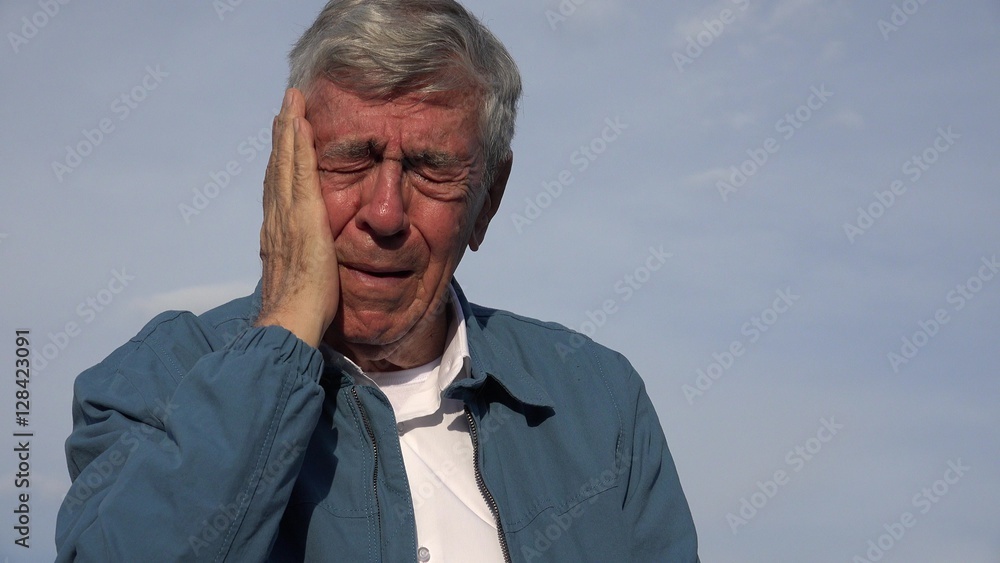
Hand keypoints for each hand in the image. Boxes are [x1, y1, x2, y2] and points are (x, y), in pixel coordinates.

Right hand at [254, 88, 338, 347]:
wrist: (290, 323)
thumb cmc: (300, 316)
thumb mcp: (302, 285)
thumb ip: (303, 272)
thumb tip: (310, 271)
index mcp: (278, 237)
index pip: (278, 191)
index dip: (279, 163)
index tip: (282, 140)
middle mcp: (277, 221)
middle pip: (277, 169)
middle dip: (281, 136)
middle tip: (284, 106)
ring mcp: (287, 217)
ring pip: (285, 163)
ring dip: (288, 130)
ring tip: (291, 103)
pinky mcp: (303, 217)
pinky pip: (301, 172)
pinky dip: (299, 145)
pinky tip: (301, 122)